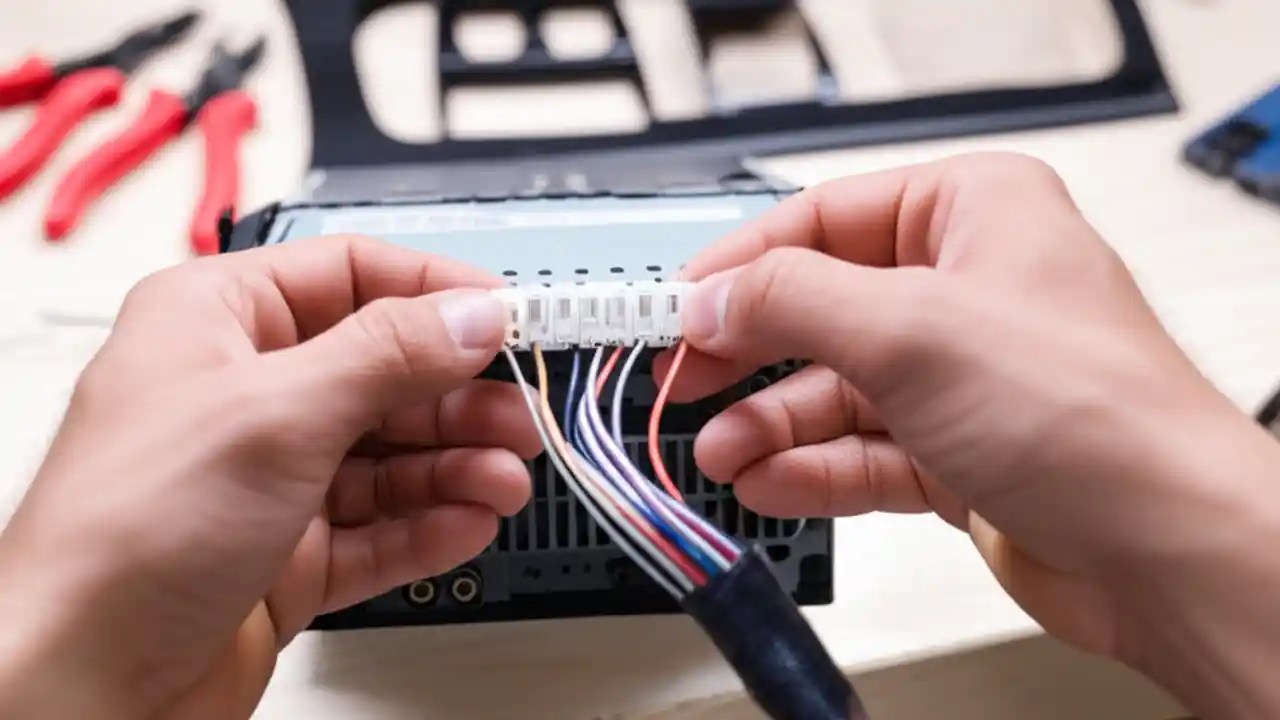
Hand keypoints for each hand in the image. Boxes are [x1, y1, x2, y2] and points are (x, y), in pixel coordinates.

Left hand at [0, 237, 538, 718]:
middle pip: (385, 372)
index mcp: (219, 323)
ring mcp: (271, 479)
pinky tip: (467, 522)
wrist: (83, 686)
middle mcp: (248, 395)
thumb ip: (388, 357)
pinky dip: (429, 524)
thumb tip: (472, 314)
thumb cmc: (122, 534)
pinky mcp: (290, 554)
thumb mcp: (276, 414)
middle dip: (459, 394)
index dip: (437, 293)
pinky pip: (381, 526)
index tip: (509, 315)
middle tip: (520, 414)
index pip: (353, 278)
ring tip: (504, 479)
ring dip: (456, 465)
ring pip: (391, 455)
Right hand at [669, 153, 1279, 716]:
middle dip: (748, 350)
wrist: (1165, 549)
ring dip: (769, 421)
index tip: (680, 304)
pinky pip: (861, 451)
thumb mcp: (910, 329)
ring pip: (835, 389)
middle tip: (682, 377)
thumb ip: (791, 303)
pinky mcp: (959, 453)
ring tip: (716, 448)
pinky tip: (766, 480)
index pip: (823, 219)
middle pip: (821, 308)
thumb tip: (712, 295)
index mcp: (972, 213)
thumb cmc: (1090, 413)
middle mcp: (966, 287)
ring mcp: (962, 376)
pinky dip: (809, 467)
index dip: (743, 264)